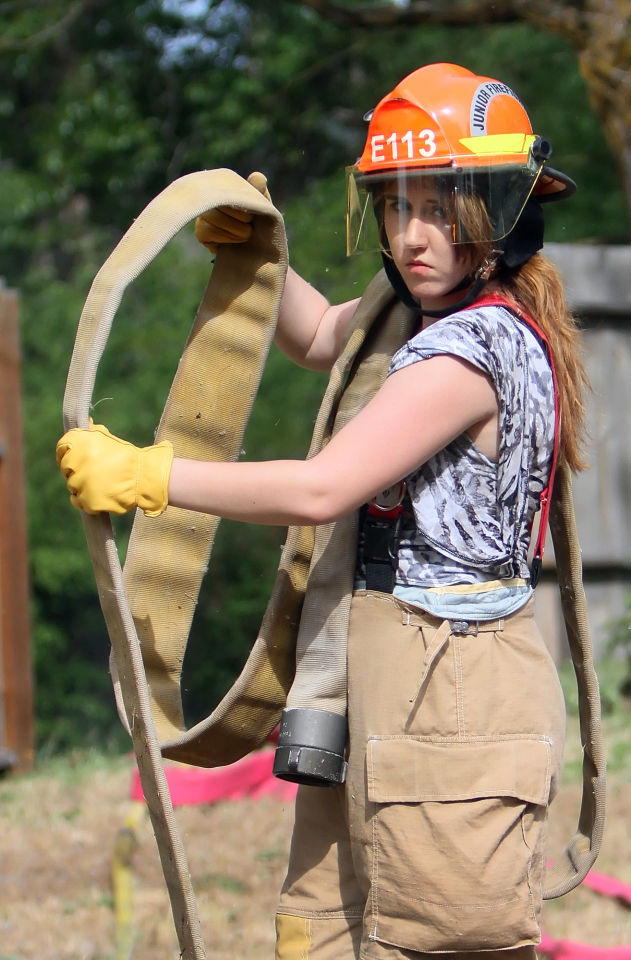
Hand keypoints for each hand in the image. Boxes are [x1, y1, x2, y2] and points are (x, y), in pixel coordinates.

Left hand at [56, 423, 172, 516]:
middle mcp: (77, 461)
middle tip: (94, 471)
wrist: (145, 477)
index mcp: (81, 442)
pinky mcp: (88, 501)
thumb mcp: (108, 438)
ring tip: (102, 483)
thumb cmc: (127, 457)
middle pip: (66, 468)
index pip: (62, 447)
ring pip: (72, 486)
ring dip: (83, 485)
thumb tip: (85, 423)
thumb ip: (92, 432)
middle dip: (77, 470)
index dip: (68, 453)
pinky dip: (86, 500)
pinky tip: (100, 494)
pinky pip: (78, 501)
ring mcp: (81, 483)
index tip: (77, 458)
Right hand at [194, 171, 270, 252]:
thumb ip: (259, 191)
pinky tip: (231, 242)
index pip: (227, 187)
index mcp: (226, 185)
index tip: (252, 214)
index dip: (242, 203)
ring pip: (214, 217)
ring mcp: (204, 214)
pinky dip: (224, 237)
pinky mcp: (200, 232)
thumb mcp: (263, 206)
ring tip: (244, 234)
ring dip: (235, 229)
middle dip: (242, 217)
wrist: (259, 251)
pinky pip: (207, 230)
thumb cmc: (262, 225)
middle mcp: (211, 195)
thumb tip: (257, 176)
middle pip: (220, 202)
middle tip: (249, 224)